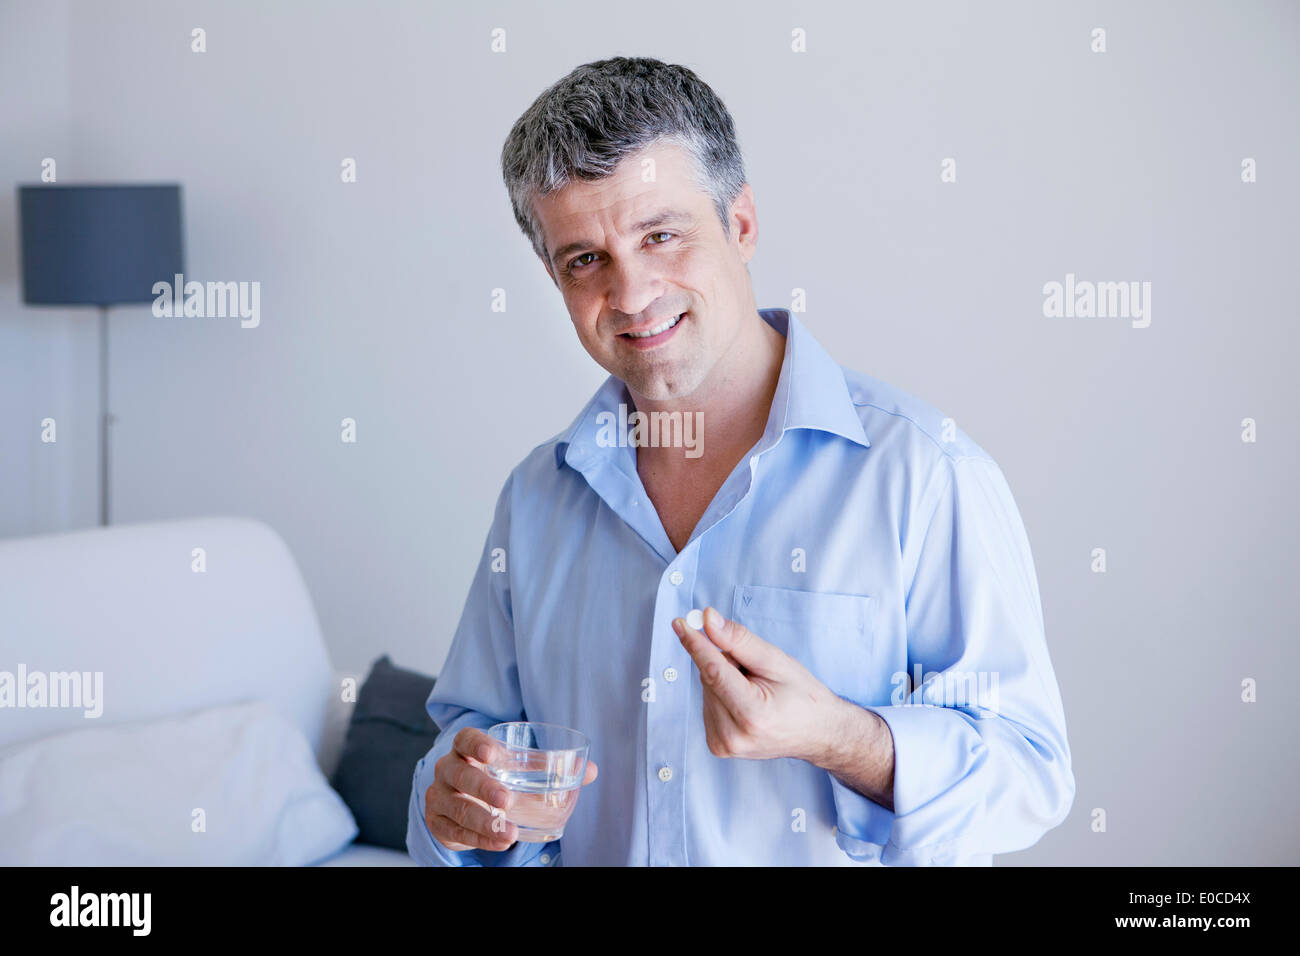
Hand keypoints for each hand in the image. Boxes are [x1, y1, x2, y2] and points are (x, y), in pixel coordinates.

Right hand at [425, 726, 598, 852]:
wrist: (462, 803)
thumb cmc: (494, 779)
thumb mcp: (517, 771)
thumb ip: (550, 769)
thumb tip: (590, 771)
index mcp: (466, 749)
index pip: (464, 739)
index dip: (476, 744)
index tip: (491, 754)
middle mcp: (447, 769)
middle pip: (459, 774)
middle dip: (483, 787)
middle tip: (507, 800)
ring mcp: (439, 797)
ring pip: (458, 808)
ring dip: (485, 822)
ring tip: (509, 833)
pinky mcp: (438, 822)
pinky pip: (456, 832)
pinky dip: (479, 839)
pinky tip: (500, 842)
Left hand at [673, 606, 847, 764]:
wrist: (818, 733)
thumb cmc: (803, 697)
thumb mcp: (777, 661)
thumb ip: (739, 641)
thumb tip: (707, 621)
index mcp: (752, 715)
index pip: (713, 671)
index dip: (696, 644)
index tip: (681, 623)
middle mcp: (732, 735)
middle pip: (708, 677)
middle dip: (725, 662)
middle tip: (755, 670)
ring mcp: (723, 744)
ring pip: (706, 689)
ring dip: (724, 679)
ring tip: (757, 691)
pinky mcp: (717, 745)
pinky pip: (709, 703)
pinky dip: (722, 693)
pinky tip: (746, 702)